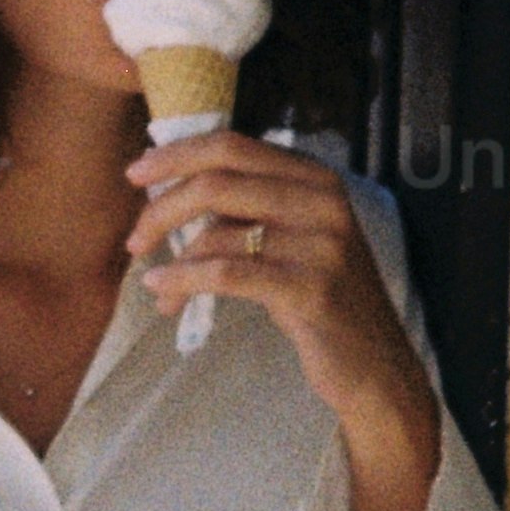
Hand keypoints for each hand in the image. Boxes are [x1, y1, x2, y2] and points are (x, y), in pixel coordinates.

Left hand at [129, 130, 439, 510]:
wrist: (375, 364)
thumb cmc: (319, 299)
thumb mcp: (291, 240)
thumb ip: (246, 210)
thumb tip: (168, 193)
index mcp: (315, 178)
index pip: (232, 146)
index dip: (176, 156)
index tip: (135, 175)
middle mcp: (322, 201)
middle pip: (217, 182)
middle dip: (162, 207)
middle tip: (134, 240)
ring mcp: (321, 244)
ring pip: (217, 233)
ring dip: (172, 262)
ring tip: (158, 287)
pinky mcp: (311, 289)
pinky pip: (227, 275)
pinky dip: (184, 281)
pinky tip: (164, 293)